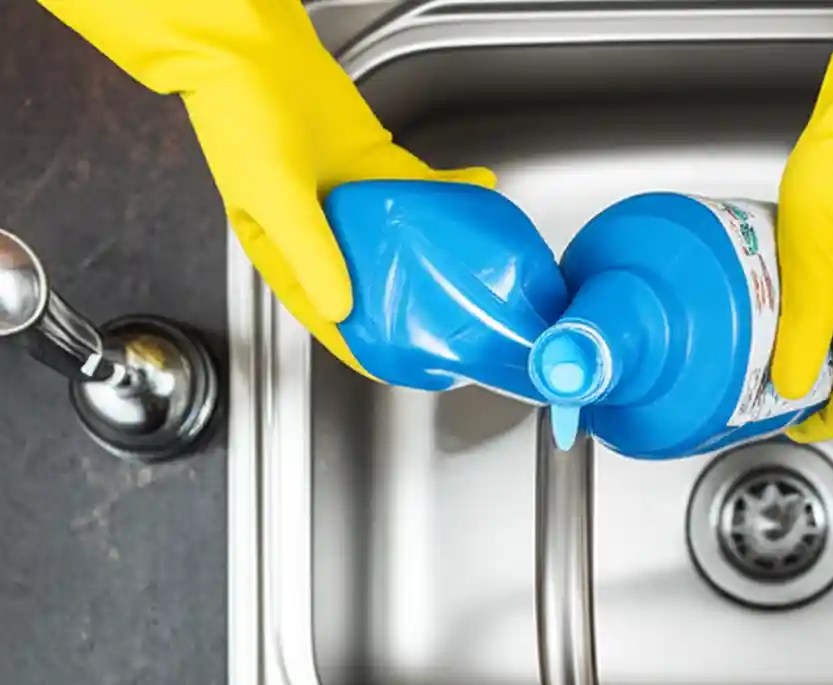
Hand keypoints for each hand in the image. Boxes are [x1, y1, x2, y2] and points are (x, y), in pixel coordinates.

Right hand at [37, 0, 493, 374]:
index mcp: (285, 254)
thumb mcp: (272, 198)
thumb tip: (343, 309)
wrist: (248, 51)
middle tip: (454, 327)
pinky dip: (449, 191)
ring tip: (477, 272)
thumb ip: (311, 254)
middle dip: (410, 308)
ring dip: (438, 254)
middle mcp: (323, 234)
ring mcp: (353, 201)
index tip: (400, 371)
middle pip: (375, 284)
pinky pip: (419, 189)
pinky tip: (479, 192)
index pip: (328, 317)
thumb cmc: (240, 122)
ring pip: (404, 240)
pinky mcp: (374, 165)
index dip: (362, 347)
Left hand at [770, 0, 832, 441]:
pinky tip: (782, 302)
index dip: (829, 422)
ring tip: (772, 353)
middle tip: (777, 397)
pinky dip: (812, 320)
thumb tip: (790, 387)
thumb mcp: (813, 272)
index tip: (795, 428)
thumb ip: (802, 334)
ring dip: (814, 357)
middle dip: (820, 395)